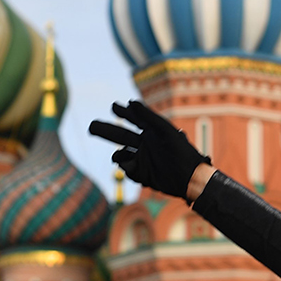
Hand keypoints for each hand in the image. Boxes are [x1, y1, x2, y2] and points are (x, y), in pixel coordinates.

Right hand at [88, 101, 210, 199]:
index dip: (123, 113)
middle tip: (91, 126)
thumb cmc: (181, 152)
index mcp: (152, 132)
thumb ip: (148, 117)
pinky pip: (126, 169)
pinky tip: (130, 166)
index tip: (113, 106)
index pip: (134, 120)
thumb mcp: (164, 131)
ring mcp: (143, 159)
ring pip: (120, 154)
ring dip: (116, 154)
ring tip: (119, 156)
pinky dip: (124, 166)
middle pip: (120, 136)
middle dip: (106, 131)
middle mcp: (145, 145)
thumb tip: (131, 101)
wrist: (189, 178)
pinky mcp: (142, 174)